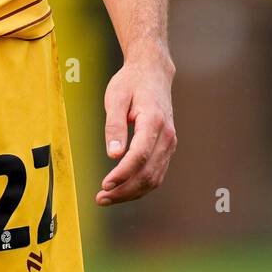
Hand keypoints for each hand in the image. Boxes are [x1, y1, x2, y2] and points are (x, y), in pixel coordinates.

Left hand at [96, 46, 176, 205]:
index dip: (122, 174)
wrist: (153, 72)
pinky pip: (157, 173)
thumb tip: (113, 155)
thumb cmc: (131, 82)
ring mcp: (170, 143)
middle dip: (124, 190)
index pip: (140, 156)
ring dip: (132, 192)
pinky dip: (140, 186)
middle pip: (148, 173)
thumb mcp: (116, 97)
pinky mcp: (167, 147)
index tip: (104, 185)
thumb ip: (114, 126)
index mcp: (154, 121)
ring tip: (107, 198)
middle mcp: (167, 135)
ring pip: (154, 178)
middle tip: (100, 198)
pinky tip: (122, 189)